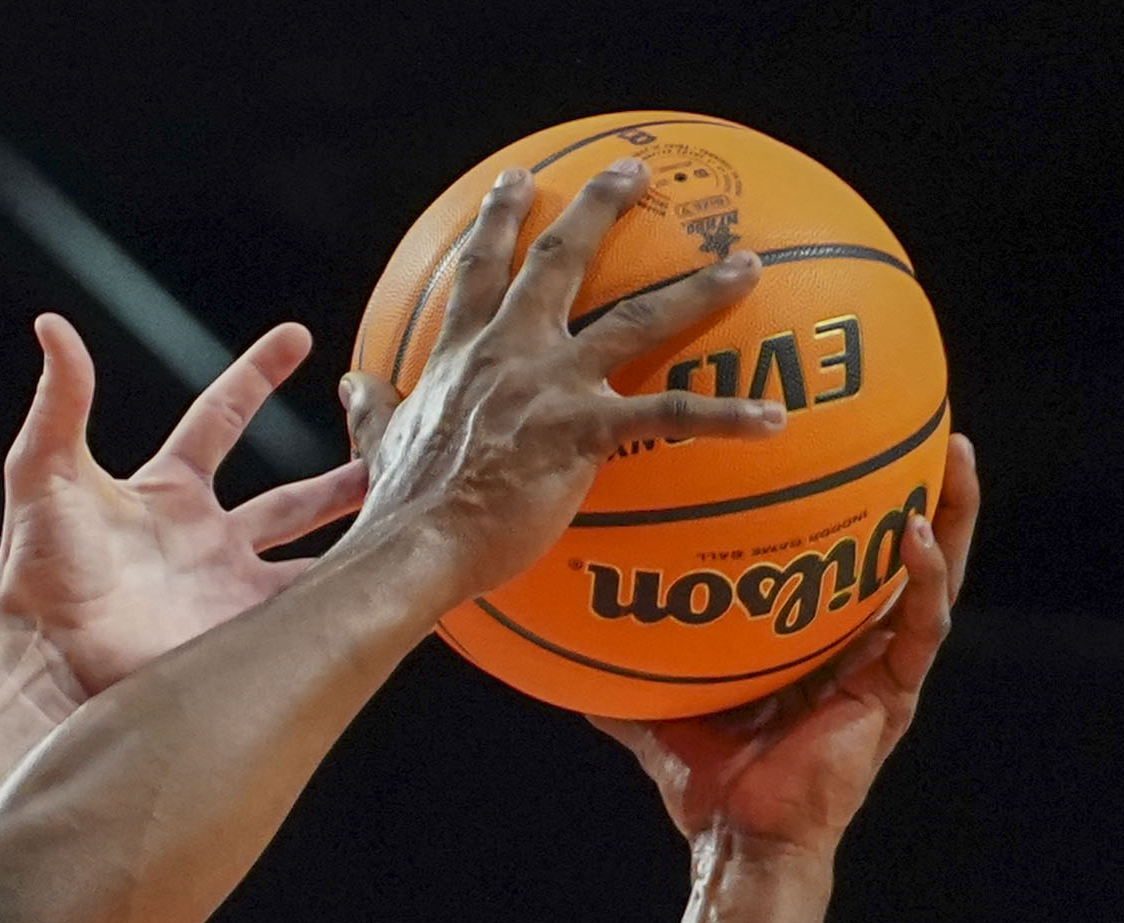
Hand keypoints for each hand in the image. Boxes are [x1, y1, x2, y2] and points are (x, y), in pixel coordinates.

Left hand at [0, 315, 370, 698]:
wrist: (47, 666)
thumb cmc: (36, 575)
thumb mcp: (45, 474)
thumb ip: (61, 400)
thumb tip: (53, 326)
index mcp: (166, 493)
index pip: (220, 419)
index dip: (257, 376)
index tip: (297, 338)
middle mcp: (205, 542)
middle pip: (289, 501)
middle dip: (338, 480)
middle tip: (387, 450)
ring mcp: (228, 592)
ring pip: (314, 561)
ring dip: (359, 540)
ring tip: (409, 517)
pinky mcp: (243, 638)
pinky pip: (309, 616)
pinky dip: (346, 601)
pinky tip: (392, 580)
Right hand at [340, 160, 788, 602]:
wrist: (413, 550)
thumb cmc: (399, 508)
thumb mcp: (377, 445)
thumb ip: (374, 410)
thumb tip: (351, 383)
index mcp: (461, 356)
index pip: (479, 271)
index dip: (497, 221)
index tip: (515, 183)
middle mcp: (510, 354)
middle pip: (559, 263)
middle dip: (597, 208)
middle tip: (632, 172)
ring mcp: (551, 388)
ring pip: (637, 320)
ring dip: (699, 289)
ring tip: (747, 266)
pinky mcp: (584, 433)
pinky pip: (669, 418)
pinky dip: (725, 417)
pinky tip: (772, 419)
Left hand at [602, 442, 979, 860]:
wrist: (740, 841)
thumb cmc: (709, 788)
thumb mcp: (661, 716)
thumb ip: (627, 675)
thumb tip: (571, 644)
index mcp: (819, 646)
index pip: (844, 563)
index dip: (854, 510)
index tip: (847, 450)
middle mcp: (860, 648)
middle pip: (902, 552)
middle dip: (921, 489)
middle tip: (927, 424)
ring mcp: (884, 668)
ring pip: (934, 575)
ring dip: (952, 513)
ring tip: (954, 455)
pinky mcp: (896, 691)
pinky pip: (922, 623)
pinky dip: (923, 576)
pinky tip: (916, 531)